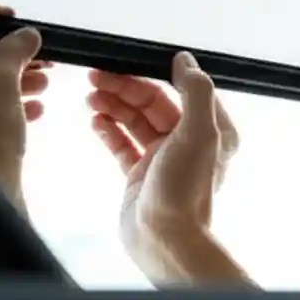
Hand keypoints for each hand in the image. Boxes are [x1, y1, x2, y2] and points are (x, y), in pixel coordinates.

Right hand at [88, 51, 249, 285]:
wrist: (164, 240)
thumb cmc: (184, 191)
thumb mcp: (198, 133)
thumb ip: (195, 92)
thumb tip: (184, 60)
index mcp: (209, 129)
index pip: (177, 89)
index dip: (149, 74)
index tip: (123, 62)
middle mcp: (187, 141)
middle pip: (152, 103)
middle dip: (124, 89)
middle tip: (95, 77)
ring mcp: (161, 158)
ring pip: (134, 121)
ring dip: (112, 106)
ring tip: (90, 98)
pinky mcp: (139, 175)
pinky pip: (122, 144)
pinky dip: (108, 130)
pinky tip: (95, 121)